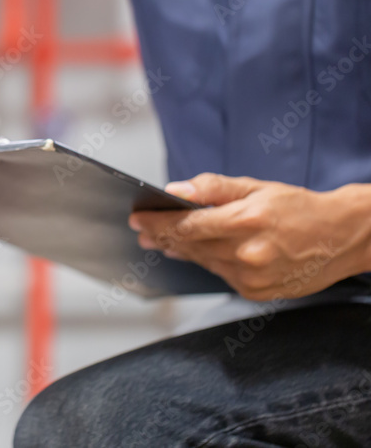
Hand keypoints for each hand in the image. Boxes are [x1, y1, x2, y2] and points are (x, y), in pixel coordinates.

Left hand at [129, 173, 370, 299]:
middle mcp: (248, 253)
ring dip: (181, 251)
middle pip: (190, 246)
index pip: (187, 225)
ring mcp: (252, 278)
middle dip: (163, 237)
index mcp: (246, 221)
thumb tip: (175, 191)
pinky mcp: (256, 293)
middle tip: (143, 230)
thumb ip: (212, 188)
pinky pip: (220, 275)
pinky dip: (208, 263)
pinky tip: (196, 253)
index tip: (139, 218)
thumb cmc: (298, 208)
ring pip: (203, 262)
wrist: (341, 236)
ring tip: (163, 240)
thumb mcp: (255, 187)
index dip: (158, 222)